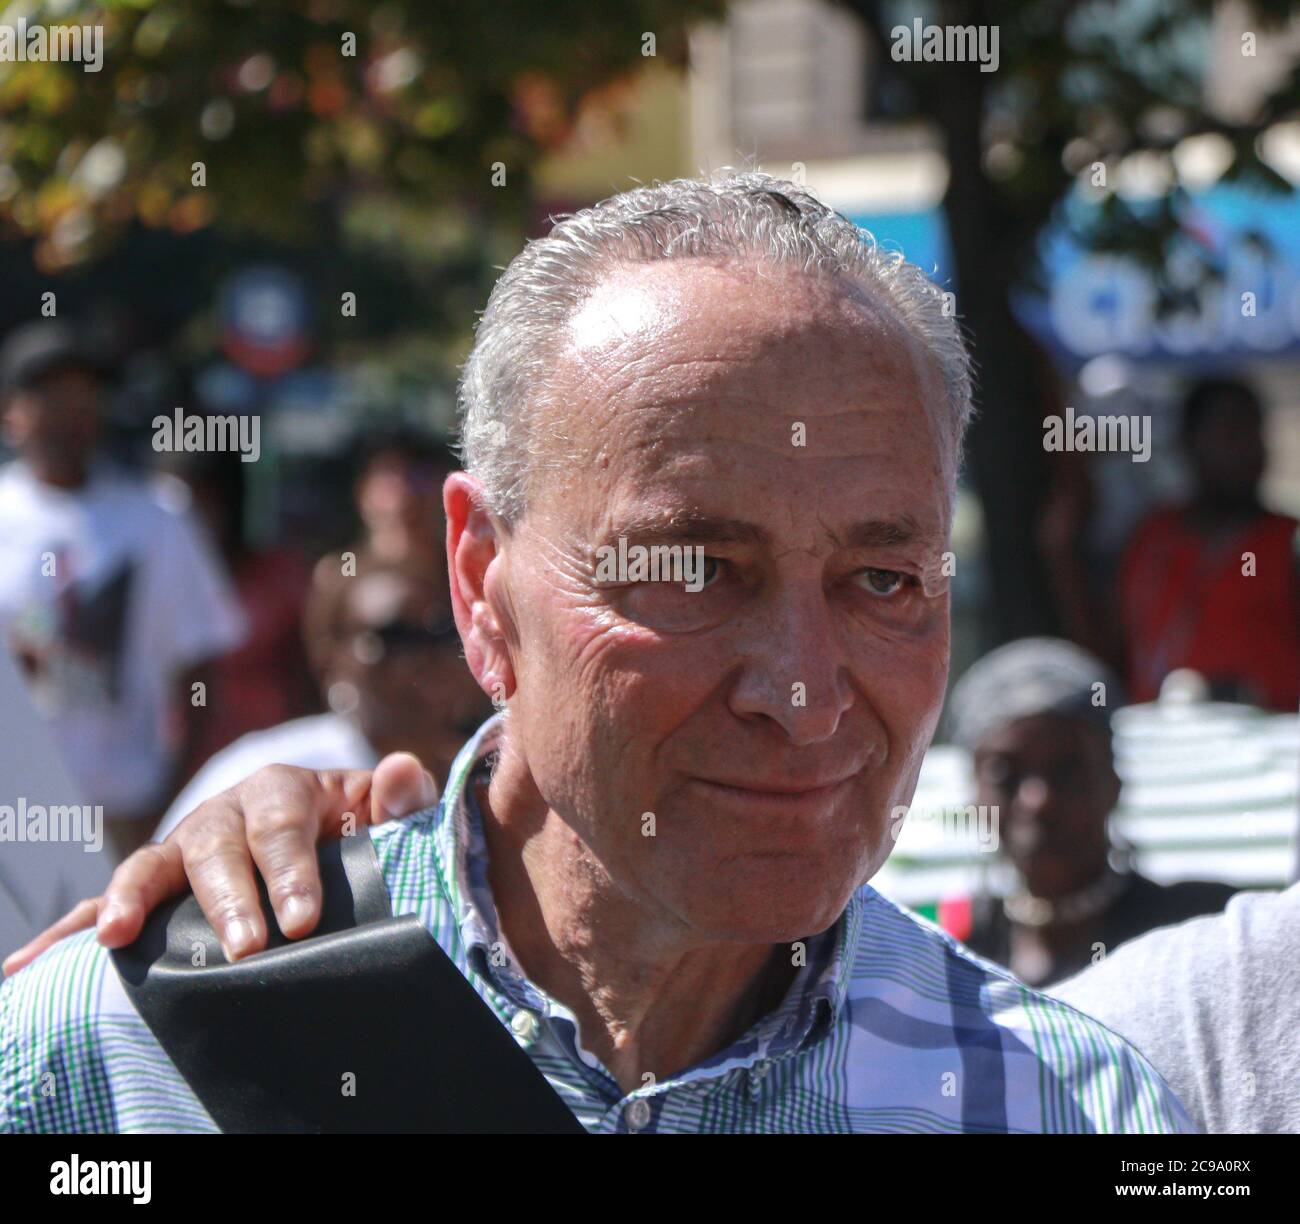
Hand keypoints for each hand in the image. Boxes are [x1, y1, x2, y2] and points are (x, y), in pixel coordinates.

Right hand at [2, 752, 436, 975]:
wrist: (320, 831)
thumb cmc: (355, 829)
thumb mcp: (382, 814)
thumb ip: (397, 800)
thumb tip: (405, 767)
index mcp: (282, 790)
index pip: (282, 825)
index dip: (291, 870)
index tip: (302, 920)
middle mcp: (225, 813)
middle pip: (217, 848)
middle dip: (228, 898)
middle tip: (247, 948)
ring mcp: (184, 848)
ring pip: (153, 865)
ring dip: (133, 899)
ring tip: (117, 936)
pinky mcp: (156, 885)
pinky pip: (109, 903)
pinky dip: (72, 929)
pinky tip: (29, 964)